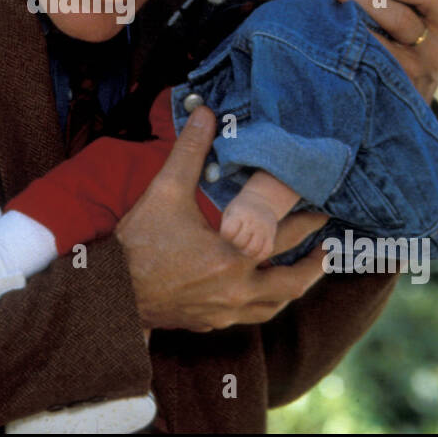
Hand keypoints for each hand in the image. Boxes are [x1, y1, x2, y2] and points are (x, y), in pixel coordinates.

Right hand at [115, 105, 330, 331]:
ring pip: (274, 305)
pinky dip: (264, 304)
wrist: (108, 293)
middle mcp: (235, 289)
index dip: (308, 220)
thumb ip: (190, 152)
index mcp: (232, 255)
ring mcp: (224, 311)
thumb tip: (206, 113)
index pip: (283, 235)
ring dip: (294, 287)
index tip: (325, 208)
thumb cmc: (137, 244)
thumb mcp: (165, 191)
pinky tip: (262, 292)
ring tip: (308, 270)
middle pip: (292, 280)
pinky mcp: (209, 323)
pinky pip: (249, 317)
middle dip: (314, 260)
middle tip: (329, 242)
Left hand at [220, 194, 277, 261]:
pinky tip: (254, 249)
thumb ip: (227, 227)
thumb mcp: (230, 212)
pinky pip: (266, 252)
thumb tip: (225, 247)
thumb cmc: (240, 210)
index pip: (228, 232)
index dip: (225, 236)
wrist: (263, 201)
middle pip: (240, 242)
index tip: (228, 232)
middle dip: (235, 244)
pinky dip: (258, 255)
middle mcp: (252, 221)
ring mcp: (263, 228)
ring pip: (253, 249)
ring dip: (246, 252)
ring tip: (245, 245)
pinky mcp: (271, 235)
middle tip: (237, 239)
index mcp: (239, 213)